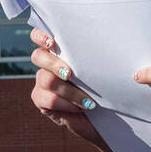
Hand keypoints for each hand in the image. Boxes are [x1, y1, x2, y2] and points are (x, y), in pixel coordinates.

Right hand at [27, 28, 113, 151]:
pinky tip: (80, 108)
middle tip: (70, 74)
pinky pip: (49, 99)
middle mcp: (48, 64)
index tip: (51, 43)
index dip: (40, 36)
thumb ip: (98, 59)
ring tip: (88, 101)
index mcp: (60, 51)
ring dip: (70, 91)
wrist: (104, 115)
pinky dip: (67, 104)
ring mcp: (42, 82)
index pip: (39, 36)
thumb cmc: (105, 87)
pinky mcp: (41, 100)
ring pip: (47, 80)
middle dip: (54, 64)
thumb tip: (113, 56)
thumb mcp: (103, 70)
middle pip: (38, 56)